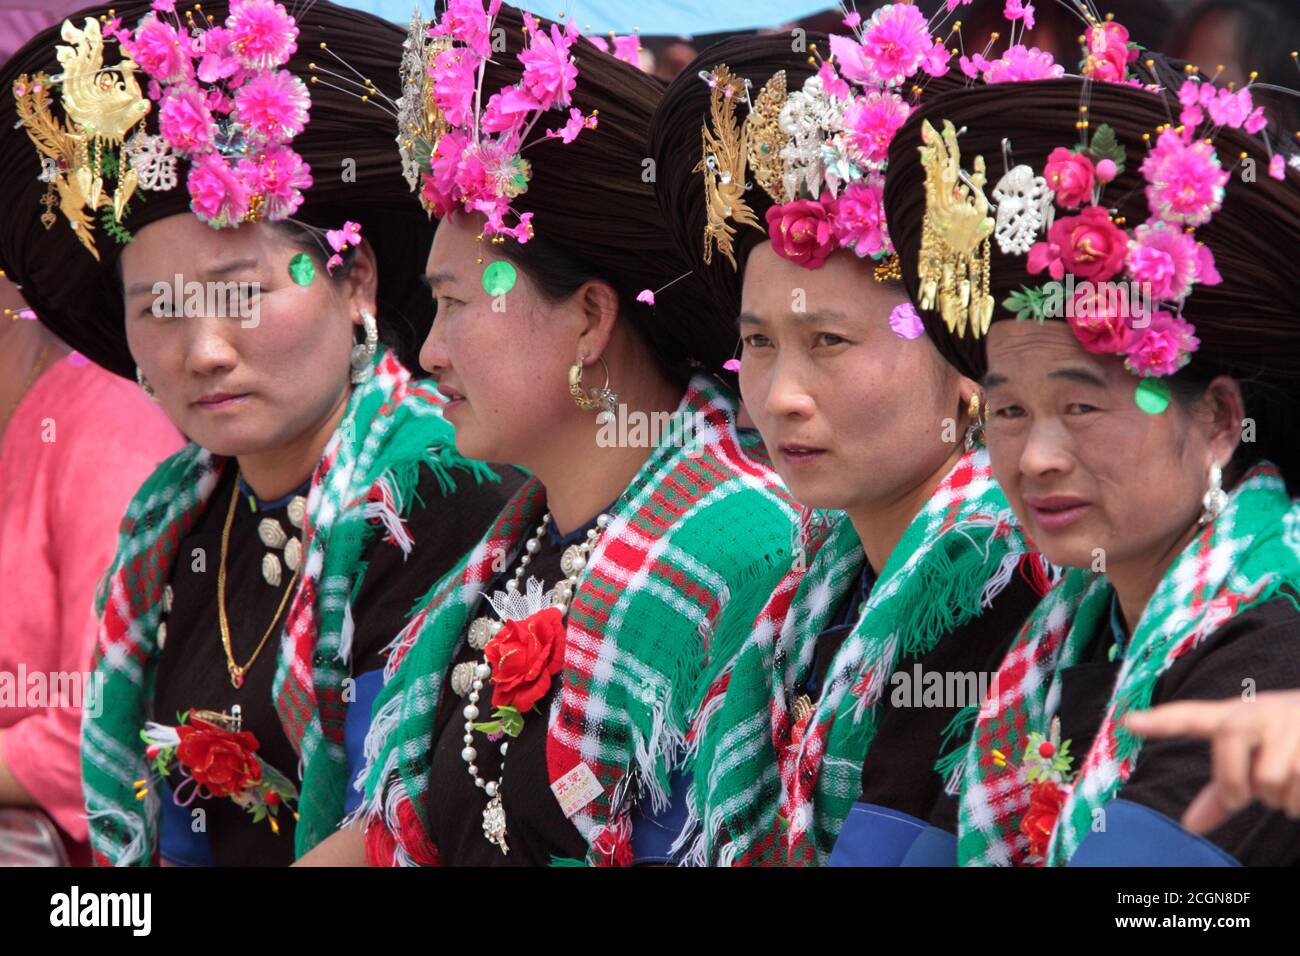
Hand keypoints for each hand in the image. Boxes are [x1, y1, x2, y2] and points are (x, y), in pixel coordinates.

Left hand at [1122, 691, 1299, 832]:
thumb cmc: (1288, 747)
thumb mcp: (1254, 759)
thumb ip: (1222, 789)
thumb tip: (1188, 826)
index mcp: (1237, 716)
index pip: (1193, 716)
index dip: (1162, 720)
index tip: (1128, 722)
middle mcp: (1261, 712)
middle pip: (1230, 735)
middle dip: (1234, 776)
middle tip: (1243, 796)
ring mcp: (1294, 724)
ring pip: (1271, 777)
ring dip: (1281, 798)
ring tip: (1292, 783)